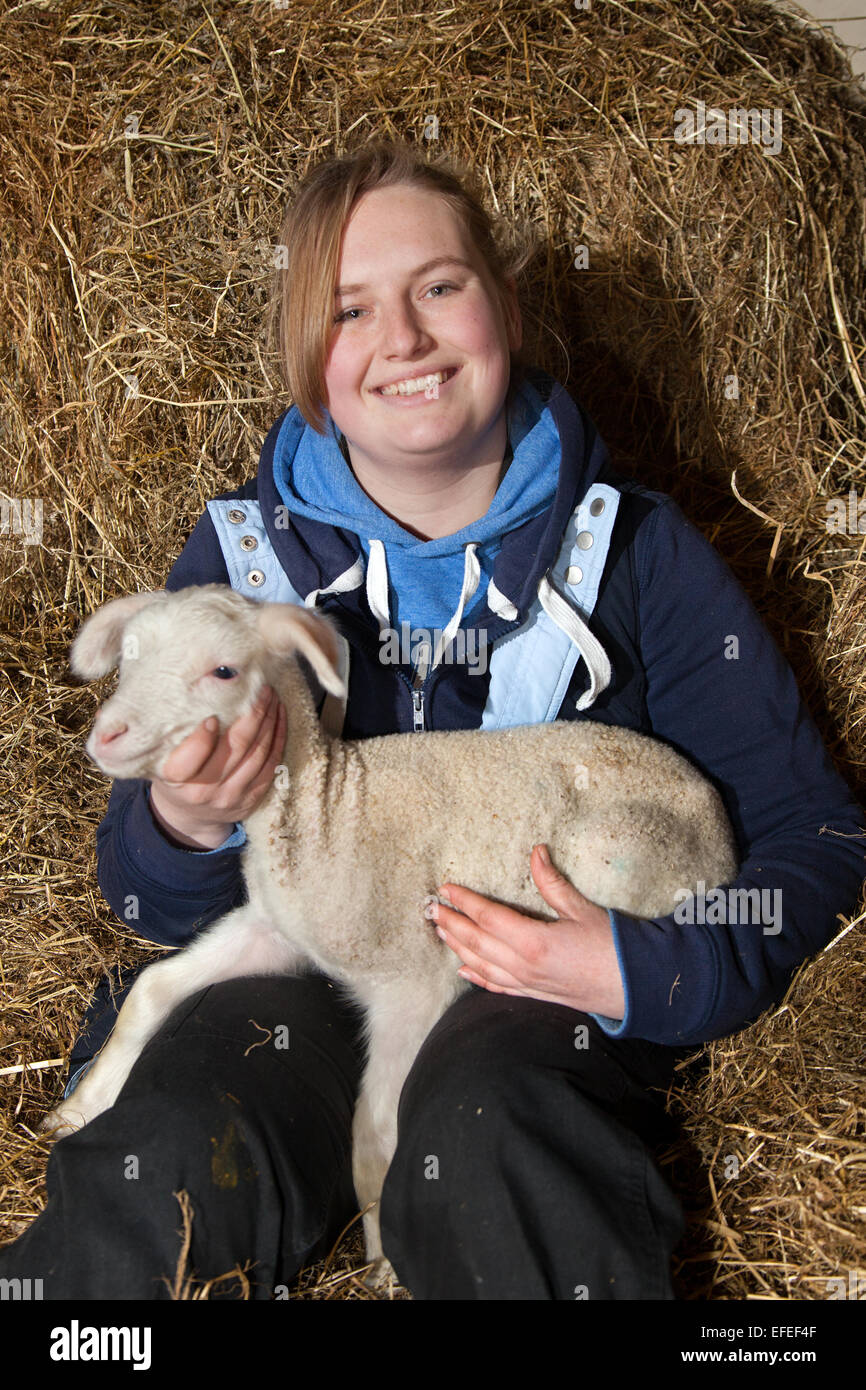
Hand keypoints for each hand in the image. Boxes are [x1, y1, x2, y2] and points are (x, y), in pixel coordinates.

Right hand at [148, 685, 286, 847]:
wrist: (190, 817)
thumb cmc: (175, 777)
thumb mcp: (162, 759)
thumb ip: (173, 735)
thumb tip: (194, 691)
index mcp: (176, 778)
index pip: (190, 756)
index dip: (204, 736)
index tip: (213, 714)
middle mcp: (204, 790)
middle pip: (236, 746)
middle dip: (253, 712)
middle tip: (259, 687)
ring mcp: (231, 796)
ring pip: (259, 753)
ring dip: (269, 720)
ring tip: (271, 696)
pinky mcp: (252, 798)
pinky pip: (272, 764)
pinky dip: (278, 736)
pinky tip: (279, 715)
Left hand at [426, 844, 625, 1018]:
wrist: (635, 990)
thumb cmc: (614, 948)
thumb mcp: (582, 909)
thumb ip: (553, 883)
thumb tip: (536, 852)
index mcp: (532, 941)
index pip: (487, 917)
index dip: (464, 901)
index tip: (445, 889)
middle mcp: (522, 966)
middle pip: (475, 942)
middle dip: (451, 924)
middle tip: (431, 909)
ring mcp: (526, 984)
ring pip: (480, 965)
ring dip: (457, 947)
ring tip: (440, 931)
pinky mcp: (534, 995)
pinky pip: (497, 986)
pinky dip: (476, 977)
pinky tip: (463, 970)